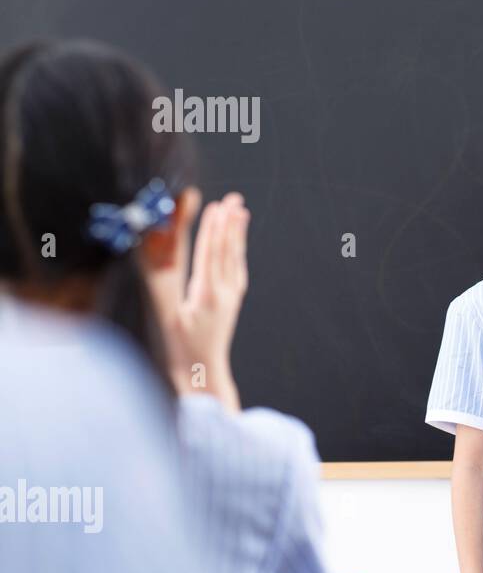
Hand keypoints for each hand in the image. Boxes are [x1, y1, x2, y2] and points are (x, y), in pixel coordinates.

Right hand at [168, 193, 249, 410]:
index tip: (216, 206)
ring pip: (234, 258)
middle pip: (227, 250)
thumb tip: (151, 257)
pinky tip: (237, 242)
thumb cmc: (180, 348)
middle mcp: (224, 292)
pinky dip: (237, 251)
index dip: (213, 228)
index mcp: (207, 294)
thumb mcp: (167, 317)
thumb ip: (161, 286)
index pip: (211, 253)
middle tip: (234, 199)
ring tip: (241, 210)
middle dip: (229, 223)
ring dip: (237, 233)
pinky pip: (236, 270)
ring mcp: (231, 297)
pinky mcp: (231, 302)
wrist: (203, 373)